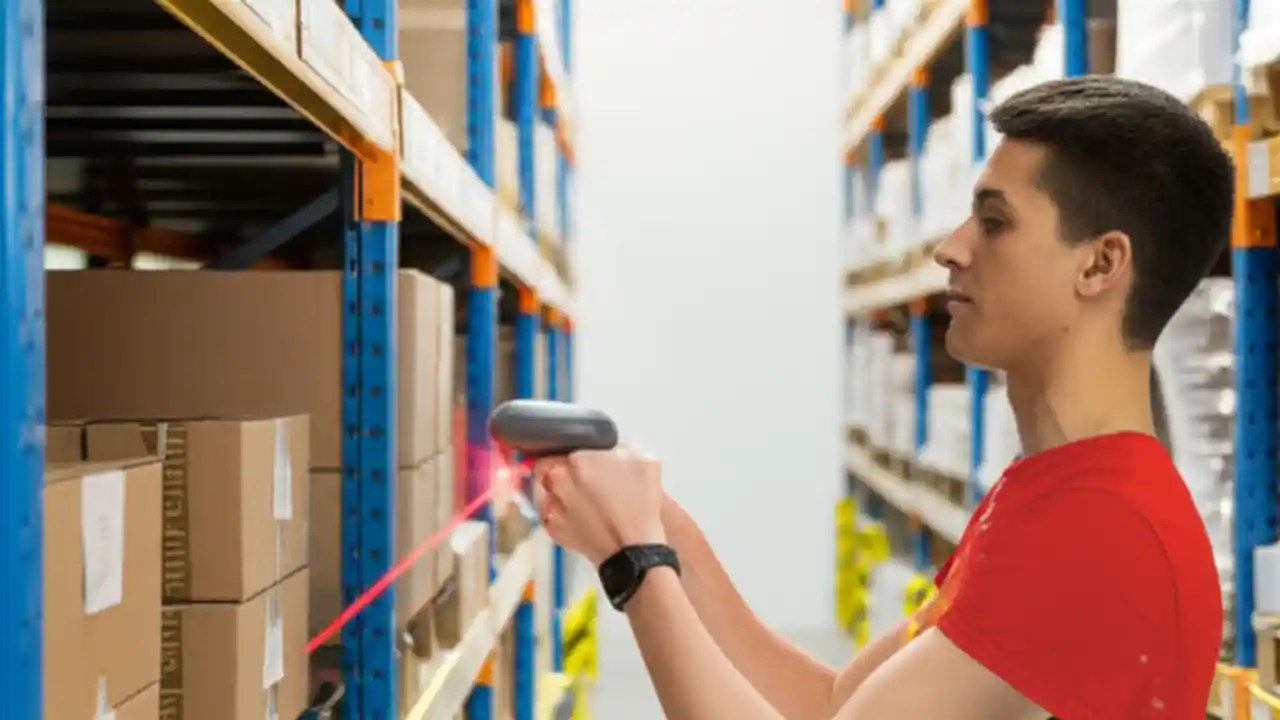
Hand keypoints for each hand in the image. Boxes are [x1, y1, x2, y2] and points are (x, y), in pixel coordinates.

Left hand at [534, 446, 666, 566]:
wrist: (634, 549)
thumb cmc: (640, 506)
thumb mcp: (644, 460)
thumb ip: (622, 447)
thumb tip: (612, 450)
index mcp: (578, 460)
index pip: (562, 445)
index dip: (572, 453)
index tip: (581, 461)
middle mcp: (558, 480)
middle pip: (546, 467)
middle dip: (558, 470)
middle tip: (575, 478)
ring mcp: (552, 505)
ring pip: (544, 490)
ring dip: (556, 492)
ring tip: (578, 500)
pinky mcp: (552, 528)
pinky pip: (549, 514)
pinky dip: (560, 513)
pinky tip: (578, 516)